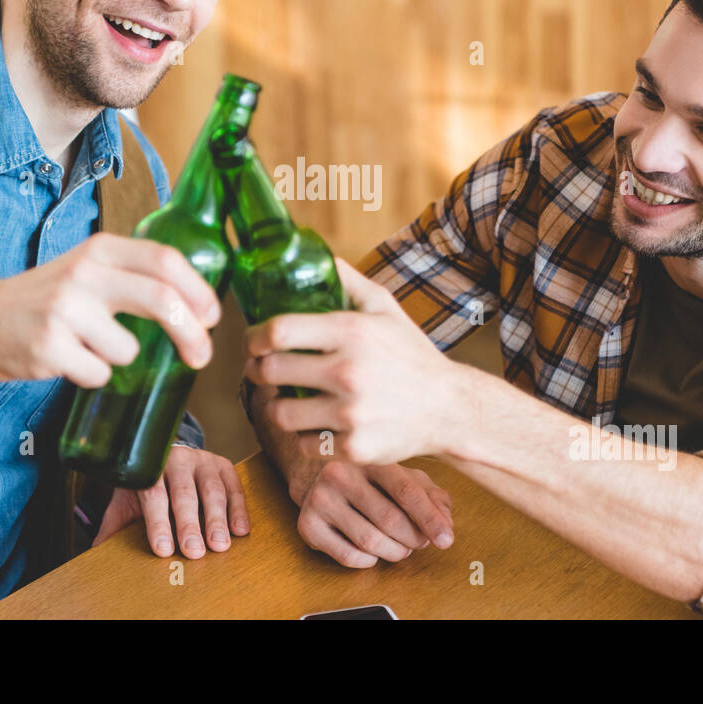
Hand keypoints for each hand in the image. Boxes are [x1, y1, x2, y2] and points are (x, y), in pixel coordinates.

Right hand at [0, 232, 221, 387]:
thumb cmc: (44, 299)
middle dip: (191, 334)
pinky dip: (92, 376)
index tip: (213, 317)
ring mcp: (65, 310)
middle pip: (161, 300)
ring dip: (119, 359)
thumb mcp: (87, 269)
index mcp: (100, 250)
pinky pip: (99, 374)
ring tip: (88, 348)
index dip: (198, 290)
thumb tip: (196, 304)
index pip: (165, 260)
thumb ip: (133, 275)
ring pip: (128, 350)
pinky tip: (67, 360)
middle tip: (201, 356)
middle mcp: (84, 273)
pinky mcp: (49, 347)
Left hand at [92, 445, 249, 557]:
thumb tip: (96, 552)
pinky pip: (234, 486)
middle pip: (184, 494)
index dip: (158, 523)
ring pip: (212, 489)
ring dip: (217, 519)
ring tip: (220, 544)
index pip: (153, 496)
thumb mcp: (127, 500)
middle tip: (195, 551)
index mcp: (149, 470)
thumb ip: (115, 525)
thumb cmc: (147, 485)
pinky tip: (240, 530)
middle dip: (190, 524)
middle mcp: (176, 461)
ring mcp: (202, 460)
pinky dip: (239, 508)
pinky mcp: (223, 464)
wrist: (168, 454)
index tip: (163, 550)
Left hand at [243, 258, 464, 464]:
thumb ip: (349, 281)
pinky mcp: (354, 447)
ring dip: (279, 406)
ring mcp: (350, 413)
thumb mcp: (385, 308)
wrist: (449, 408)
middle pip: (269, 372)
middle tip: (264, 370)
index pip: (279, 331)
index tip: (253, 341)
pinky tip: (319, 424)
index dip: (254, 337)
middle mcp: (348, 372)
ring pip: (280, 413)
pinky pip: (306, 444)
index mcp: (351, 332)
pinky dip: (308, 436)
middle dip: (258, 370)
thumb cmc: (411, 354)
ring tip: (290, 399)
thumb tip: (319, 256)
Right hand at [292, 458, 453, 566]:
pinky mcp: (308, 524)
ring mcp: (320, 498)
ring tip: (400, 547)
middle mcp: (340, 474)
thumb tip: (445, 522)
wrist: (316, 475)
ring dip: (394, 552)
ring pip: (370, 542)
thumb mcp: (403, 476)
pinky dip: (369, 560)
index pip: (405, 491)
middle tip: (420, 542)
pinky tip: (372, 550)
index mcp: (370, 458)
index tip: (446, 540)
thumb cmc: (370, 479)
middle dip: (413, 539)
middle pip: (390, 520)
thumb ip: (430, 496)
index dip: (429, 519)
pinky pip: (349, 556)